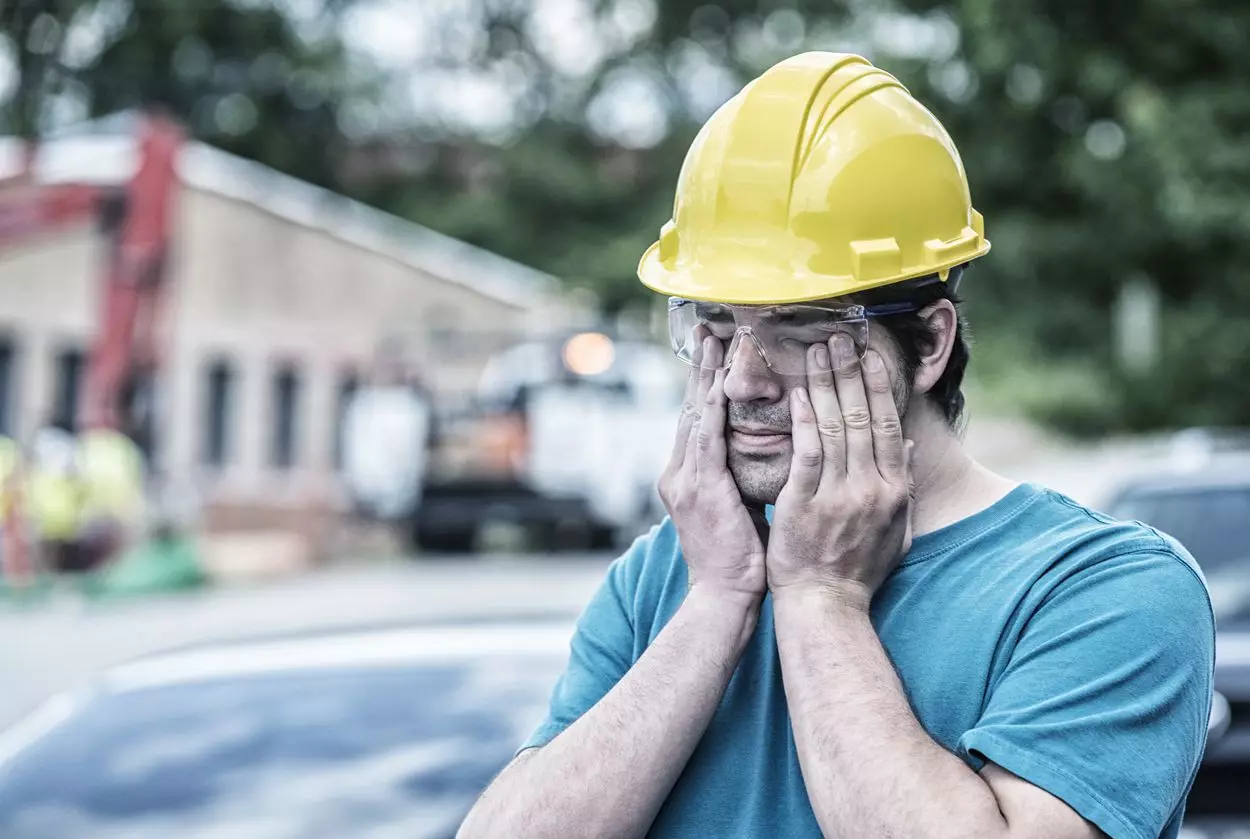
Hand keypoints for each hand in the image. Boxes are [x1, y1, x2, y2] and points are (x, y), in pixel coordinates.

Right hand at [659, 332, 767, 605]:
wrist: (725, 597)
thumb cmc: (742, 560)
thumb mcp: (742, 509)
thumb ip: (748, 478)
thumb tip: (777, 455)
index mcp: (690, 478)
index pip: (699, 420)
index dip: (706, 384)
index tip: (716, 353)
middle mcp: (679, 473)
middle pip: (691, 407)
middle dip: (700, 368)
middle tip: (706, 330)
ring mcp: (685, 480)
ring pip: (695, 414)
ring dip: (705, 376)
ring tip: (712, 342)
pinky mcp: (699, 488)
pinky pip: (706, 438)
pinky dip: (712, 408)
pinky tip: (719, 383)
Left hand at [767, 335, 912, 610]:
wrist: (825, 605)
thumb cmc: (859, 569)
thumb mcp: (897, 530)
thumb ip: (904, 487)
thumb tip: (913, 445)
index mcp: (894, 491)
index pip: (891, 426)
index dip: (881, 386)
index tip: (871, 355)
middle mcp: (870, 489)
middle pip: (863, 418)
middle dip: (850, 372)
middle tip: (839, 337)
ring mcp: (837, 496)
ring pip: (834, 428)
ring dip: (825, 385)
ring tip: (816, 352)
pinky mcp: (803, 505)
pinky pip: (806, 454)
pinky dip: (804, 422)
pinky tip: (797, 394)